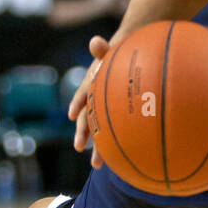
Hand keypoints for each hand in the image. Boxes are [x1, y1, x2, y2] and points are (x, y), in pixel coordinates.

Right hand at [68, 35, 111, 163]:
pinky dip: (117, 146)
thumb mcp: (112, 51)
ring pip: (101, 131)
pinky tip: (121, 163)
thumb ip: (103, 49)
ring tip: (97, 166)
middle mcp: (96, 100)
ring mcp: (107, 110)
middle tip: (79, 148)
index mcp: (93, 85)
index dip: (78, 103)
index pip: (83, 95)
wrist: (134, 60)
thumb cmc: (121, 56)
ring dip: (98, 148)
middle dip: (84, 134)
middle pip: (89, 118)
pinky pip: (117, 134)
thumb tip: (94, 41)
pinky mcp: (118, 119)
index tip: (73, 116)